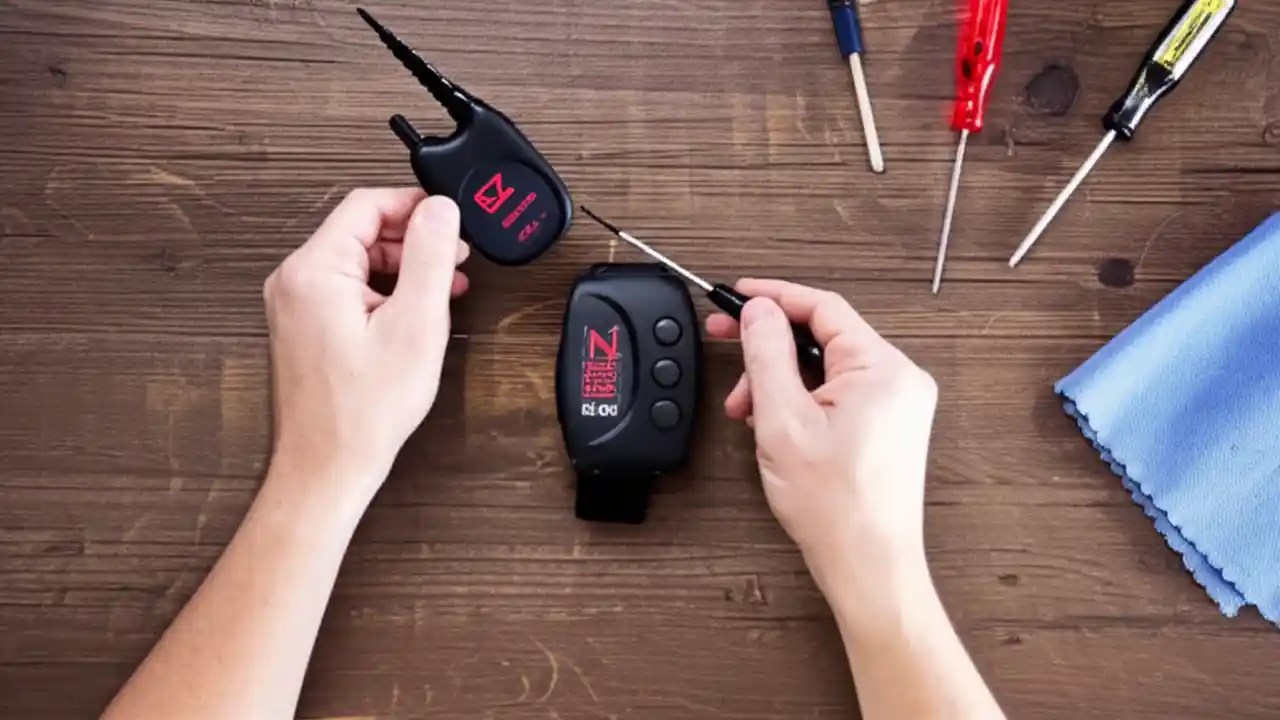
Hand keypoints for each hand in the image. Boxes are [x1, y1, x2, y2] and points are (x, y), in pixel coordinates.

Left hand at [263, 188, 469, 504]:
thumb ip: (429, 258)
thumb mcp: (415, 325)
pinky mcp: (304, 326)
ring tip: (443, 285)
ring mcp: (295, 305)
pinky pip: (348, 288)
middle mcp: (295, 282)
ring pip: (357, 260)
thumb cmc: (362, 411)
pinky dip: (385, 290)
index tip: (449, 216)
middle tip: (454, 255)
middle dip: (413, 238)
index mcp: (314, 271)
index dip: (414, 205)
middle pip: (360, 231)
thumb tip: (440, 210)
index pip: (366, 206)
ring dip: (403, 265)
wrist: (328, 466)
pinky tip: (415, 309)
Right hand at [705, 280, 937, 587]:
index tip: (737, 293)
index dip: (773, 296)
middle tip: (725, 340)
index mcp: (882, 369)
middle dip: (768, 347)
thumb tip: (758, 310)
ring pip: (825, 366)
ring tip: (747, 409)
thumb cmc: (836, 507)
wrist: (867, 564)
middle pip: (822, 336)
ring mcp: (897, 403)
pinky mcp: (888, 424)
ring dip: (779, 378)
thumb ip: (767, 355)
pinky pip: (837, 391)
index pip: (823, 306)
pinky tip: (773, 421)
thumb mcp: (782, 420)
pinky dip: (800, 398)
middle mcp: (899, 379)